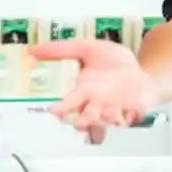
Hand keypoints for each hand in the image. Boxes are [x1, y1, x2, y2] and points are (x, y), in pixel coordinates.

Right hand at [28, 39, 158, 144]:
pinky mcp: (132, 112)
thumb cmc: (112, 63)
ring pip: (105, 123)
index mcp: (84, 91)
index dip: (62, 108)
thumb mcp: (87, 49)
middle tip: (80, 121)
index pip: (69, 103)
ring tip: (106, 113)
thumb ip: (62, 50)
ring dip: (104, 120)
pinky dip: (125, 118)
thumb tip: (30, 50)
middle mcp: (97, 105)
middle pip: (85, 119)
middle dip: (83, 121)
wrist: (140, 68)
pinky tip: (125, 113)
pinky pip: (127, 120)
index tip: (55, 111)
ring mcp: (115, 110)